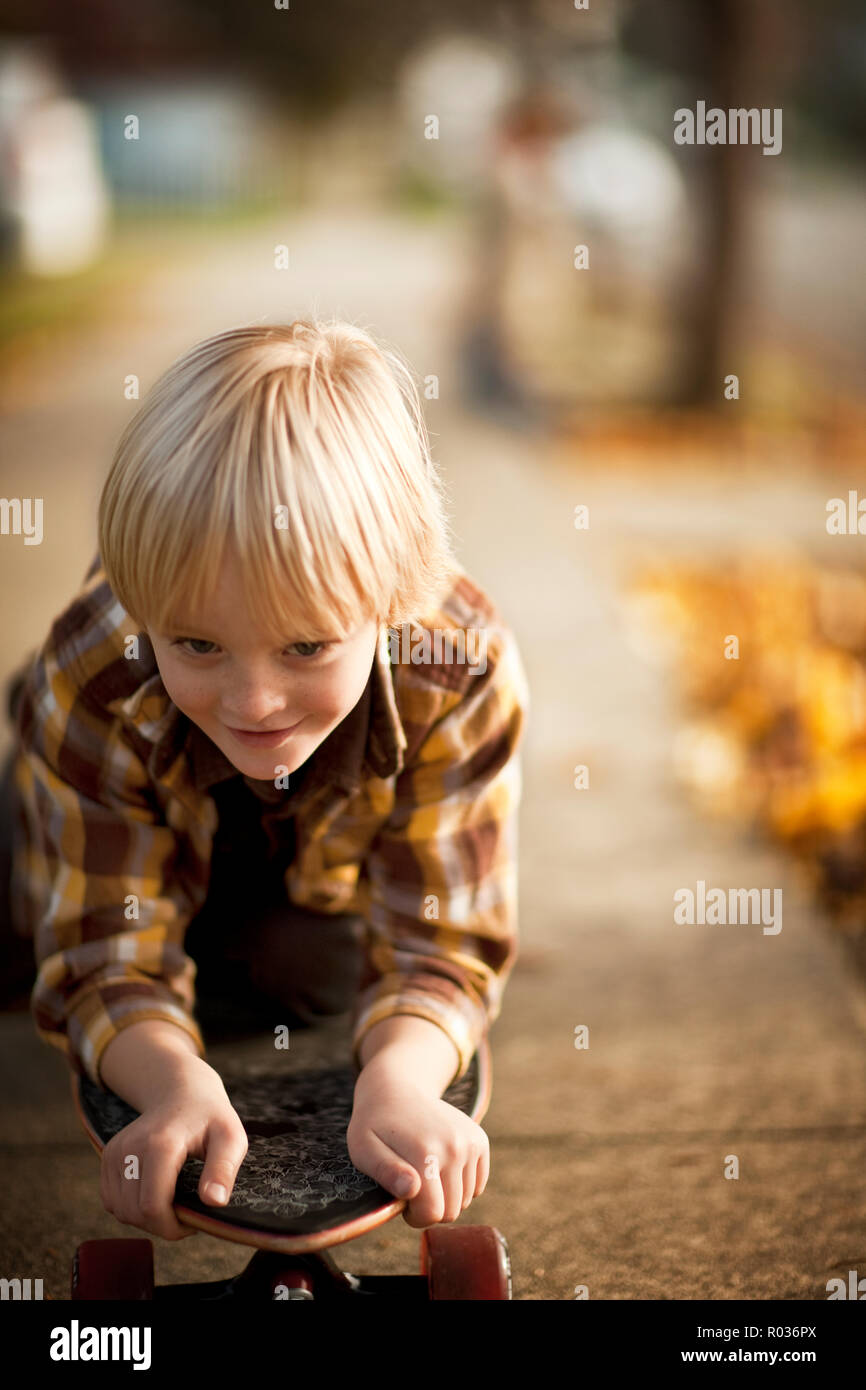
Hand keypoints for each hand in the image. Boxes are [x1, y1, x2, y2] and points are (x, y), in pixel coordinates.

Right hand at [98, 1058, 248, 1240]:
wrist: (181, 1092)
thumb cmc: (210, 1117)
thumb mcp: (230, 1138)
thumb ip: (224, 1169)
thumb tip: (214, 1202)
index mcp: (161, 1145)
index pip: (152, 1206)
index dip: (172, 1227)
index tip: (193, 1222)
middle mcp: (131, 1148)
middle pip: (135, 1213)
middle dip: (162, 1225)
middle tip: (186, 1212)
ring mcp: (115, 1152)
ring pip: (121, 1211)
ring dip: (146, 1219)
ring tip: (172, 1203)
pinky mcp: (108, 1157)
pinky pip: (112, 1201)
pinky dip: (131, 1208)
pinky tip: (154, 1195)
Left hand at [346, 1065, 488, 1227]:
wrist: (398, 1088)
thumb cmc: (375, 1125)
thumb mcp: (364, 1149)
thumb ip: (386, 1171)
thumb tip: (411, 1190)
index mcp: (425, 1152)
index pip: (433, 1213)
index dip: (414, 1216)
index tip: (402, 1199)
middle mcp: (454, 1146)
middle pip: (452, 1211)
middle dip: (430, 1207)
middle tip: (412, 1185)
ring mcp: (470, 1142)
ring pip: (465, 1200)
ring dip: (445, 1195)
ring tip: (425, 1173)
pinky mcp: (479, 1140)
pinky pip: (478, 1184)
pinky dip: (461, 1184)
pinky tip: (441, 1167)